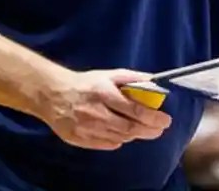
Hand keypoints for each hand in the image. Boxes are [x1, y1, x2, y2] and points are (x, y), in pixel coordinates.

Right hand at [38, 69, 172, 150]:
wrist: (52, 94)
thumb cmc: (85, 84)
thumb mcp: (108, 75)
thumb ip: (131, 78)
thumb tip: (154, 82)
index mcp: (104, 93)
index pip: (134, 109)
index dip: (153, 117)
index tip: (165, 120)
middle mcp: (95, 112)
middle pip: (129, 128)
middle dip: (149, 130)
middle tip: (159, 129)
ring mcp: (86, 128)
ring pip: (119, 138)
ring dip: (134, 134)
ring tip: (141, 129)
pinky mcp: (79, 139)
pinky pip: (106, 144)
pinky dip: (118, 140)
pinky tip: (122, 133)